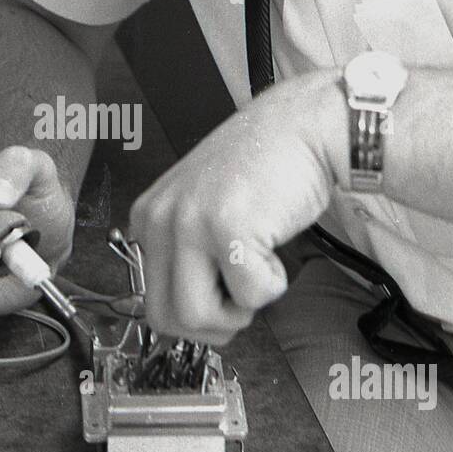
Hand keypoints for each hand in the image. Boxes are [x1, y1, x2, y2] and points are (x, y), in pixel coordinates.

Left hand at [128, 73, 340, 344]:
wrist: (303, 126)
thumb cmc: (264, 168)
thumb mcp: (202, 209)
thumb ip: (186, 255)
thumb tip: (187, 318)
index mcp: (148, 217)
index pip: (151, 302)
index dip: (196, 310)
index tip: (224, 288)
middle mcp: (158, 220)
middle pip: (166, 319)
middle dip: (212, 325)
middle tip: (242, 297)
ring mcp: (190, 224)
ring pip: (197, 318)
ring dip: (239, 309)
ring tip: (257, 269)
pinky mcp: (228, 229)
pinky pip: (250, 296)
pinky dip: (274, 283)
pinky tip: (275, 240)